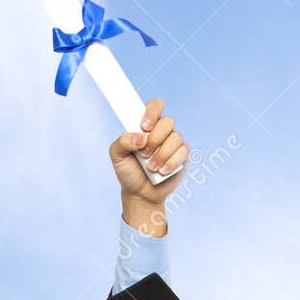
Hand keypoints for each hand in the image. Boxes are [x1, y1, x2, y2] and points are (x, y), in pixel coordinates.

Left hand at [110, 97, 188, 226]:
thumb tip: (140, 137)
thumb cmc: (128, 170)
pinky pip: (183, 152)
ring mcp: (173, 143)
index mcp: (145, 125)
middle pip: (167, 121)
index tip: (143, 126)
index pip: (155, 105)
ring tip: (150, 167)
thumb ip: (123, 141)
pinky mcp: (183, 156)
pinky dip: (171, 162)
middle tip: (144, 153)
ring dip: (162, 154)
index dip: (152, 112)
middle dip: (155, 138)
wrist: (139, 193)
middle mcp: (161, 131)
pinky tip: (161, 171)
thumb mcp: (117, 155)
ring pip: (176, 137)